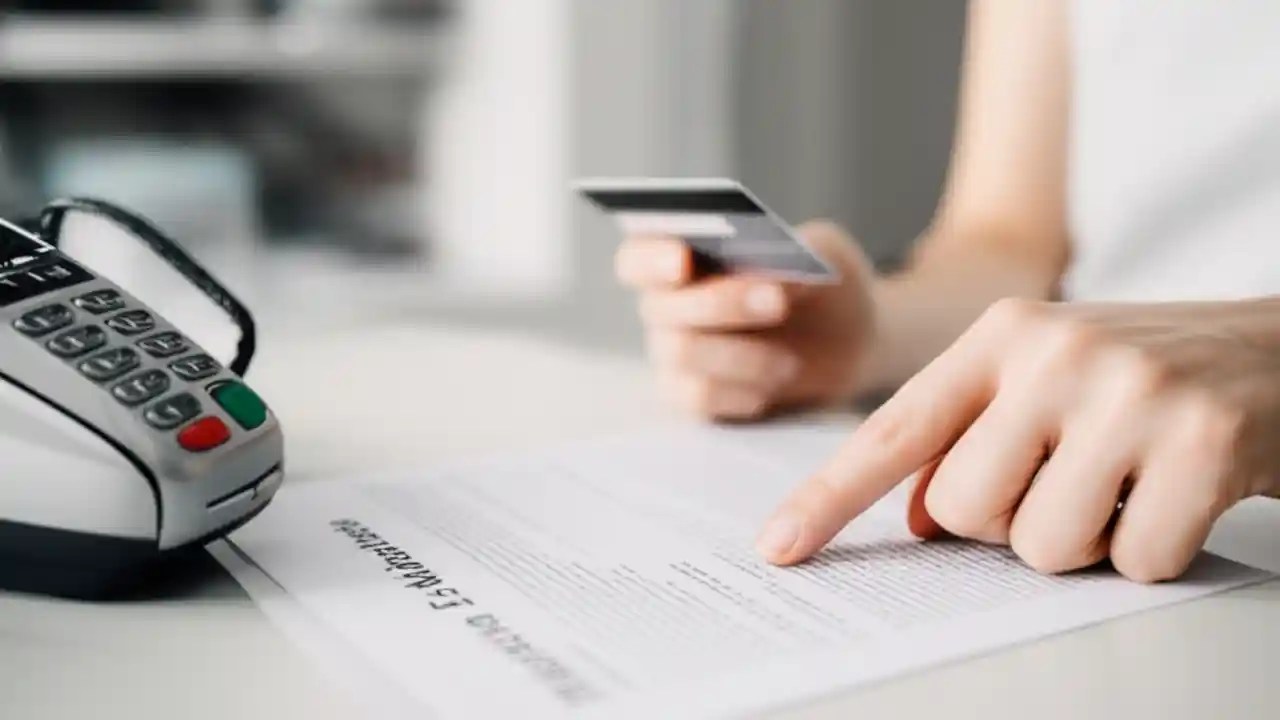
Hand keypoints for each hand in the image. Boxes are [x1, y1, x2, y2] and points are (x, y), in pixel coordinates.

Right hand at [616, 222, 875, 419]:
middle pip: (661, 306)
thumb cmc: (822, 281)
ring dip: (741, 354)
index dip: (651, 258)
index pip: (638, 257)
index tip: (683, 259)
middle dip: (721, 302)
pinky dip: (738, 392)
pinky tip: (772, 388)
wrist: (849, 338)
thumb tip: (774, 276)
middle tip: (776, 301)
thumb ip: (800, 252)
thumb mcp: (824, 253)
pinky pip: (697, 396)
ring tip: (791, 363)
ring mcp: (676, 353)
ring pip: (682, 351)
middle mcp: (667, 304)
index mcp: (683, 254)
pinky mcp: (693, 397)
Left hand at [756, 297, 1279, 581]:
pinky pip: (1132, 562)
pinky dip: (1151, 550)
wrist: (1275, 348)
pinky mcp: (1200, 443)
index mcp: (1001, 333)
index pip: (894, 429)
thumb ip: (970, 435)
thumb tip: (913, 518)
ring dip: (1081, 540)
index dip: (828, 497)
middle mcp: (1055, 352)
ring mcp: (1129, 393)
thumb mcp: (1042, 378)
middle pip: (961, 510)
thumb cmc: (1140, 373)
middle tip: (1065, 478)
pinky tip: (1176, 494)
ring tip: (1122, 483)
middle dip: (1006, 522)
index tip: (779, 548)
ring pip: (1040, 546)